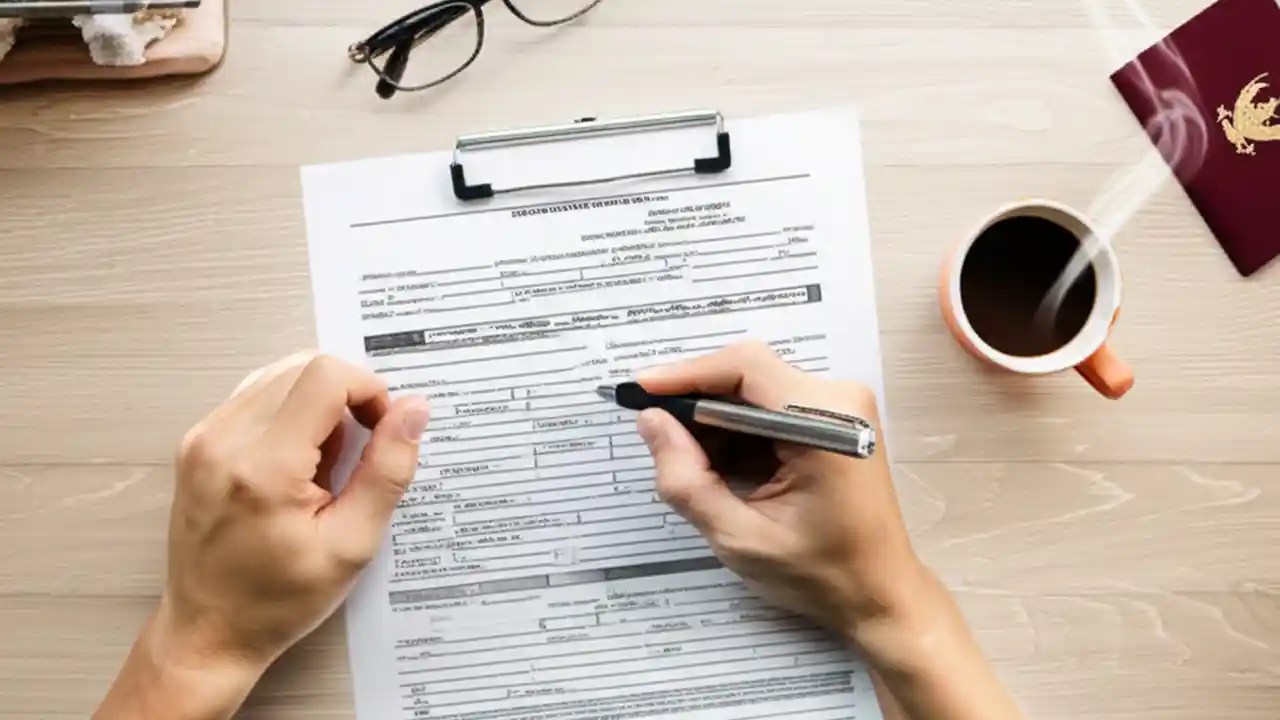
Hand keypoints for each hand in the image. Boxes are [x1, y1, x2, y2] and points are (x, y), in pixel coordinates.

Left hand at [95, 352, 429, 719]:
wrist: (208, 631)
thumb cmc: (279, 599)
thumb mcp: (352, 544)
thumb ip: (387, 471)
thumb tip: (414, 411)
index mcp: (264, 467)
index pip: (326, 376)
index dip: (369, 391)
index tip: (382, 430)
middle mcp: (224, 440)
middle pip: (304, 367)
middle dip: (346, 396)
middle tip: (358, 451)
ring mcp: (203, 437)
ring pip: (280, 375)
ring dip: (317, 403)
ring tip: (325, 462)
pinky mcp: (196, 441)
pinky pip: (255, 395)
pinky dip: (289, 412)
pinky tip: (297, 460)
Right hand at [636, 342, 1019, 719]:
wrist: (882, 595)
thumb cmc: (820, 574)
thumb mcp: (739, 536)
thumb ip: (688, 479)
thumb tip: (650, 422)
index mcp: (825, 421)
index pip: (744, 368)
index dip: (687, 375)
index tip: (638, 392)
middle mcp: (839, 399)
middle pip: (748, 373)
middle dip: (696, 401)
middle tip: (655, 433)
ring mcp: (841, 407)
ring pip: (756, 390)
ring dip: (715, 420)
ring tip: (687, 462)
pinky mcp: (835, 421)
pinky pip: (772, 407)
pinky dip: (738, 430)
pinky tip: (718, 465)